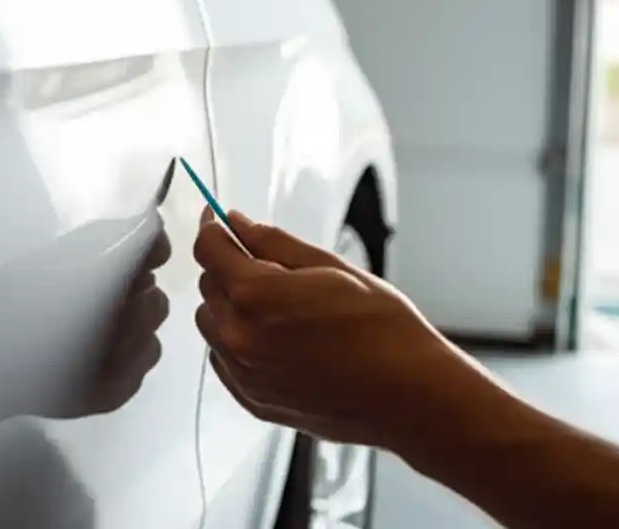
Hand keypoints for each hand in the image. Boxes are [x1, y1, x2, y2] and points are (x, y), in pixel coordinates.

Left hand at [192, 208, 496, 455]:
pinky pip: (224, 358)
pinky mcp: (252, 399)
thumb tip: (236, 223)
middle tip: (271, 266)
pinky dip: (239, 341)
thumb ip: (273, 242)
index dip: (213, 227)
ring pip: (212, 323)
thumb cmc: (383, 329)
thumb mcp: (330, 267)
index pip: (208, 248)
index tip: (219, 218)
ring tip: (279, 307)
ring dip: (231, 306)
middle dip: (230, 267)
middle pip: (208, 285)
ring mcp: (243, 373)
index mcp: (255, 296)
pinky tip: (279, 338)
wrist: (409, 394)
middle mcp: (238, 337)